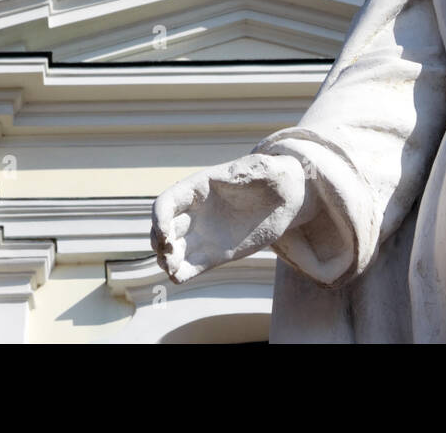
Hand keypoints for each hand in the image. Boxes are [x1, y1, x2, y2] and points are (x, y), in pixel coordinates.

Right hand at [150, 153, 307, 283]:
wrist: (286, 198)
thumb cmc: (273, 176)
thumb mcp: (265, 168)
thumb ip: (247, 170)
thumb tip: (227, 176)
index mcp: (199, 188)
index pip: (167, 203)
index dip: (159, 218)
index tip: (165, 235)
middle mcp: (196, 212)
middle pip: (162, 228)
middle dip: (159, 243)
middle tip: (169, 256)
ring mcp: (203, 234)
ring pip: (172, 250)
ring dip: (165, 260)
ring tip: (173, 269)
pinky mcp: (215, 254)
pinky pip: (190, 267)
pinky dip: (179, 273)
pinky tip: (177, 278)